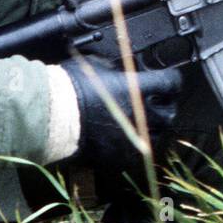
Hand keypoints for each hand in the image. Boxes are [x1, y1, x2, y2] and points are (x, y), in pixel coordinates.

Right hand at [62, 56, 182, 168]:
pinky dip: (136, 145)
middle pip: (170, 113)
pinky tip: (127, 138)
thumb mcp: (98, 65)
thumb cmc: (70, 86)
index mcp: (138, 89)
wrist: (50, 117)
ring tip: (144, 122)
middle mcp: (140, 115)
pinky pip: (137, 153)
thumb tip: (125, 69)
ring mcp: (131, 138)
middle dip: (166, 106)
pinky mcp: (119, 157)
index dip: (171, 79)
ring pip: (158, 136)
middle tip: (157, 101)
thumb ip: (118, 69)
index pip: (171, 83)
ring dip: (154, 127)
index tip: (167, 78)